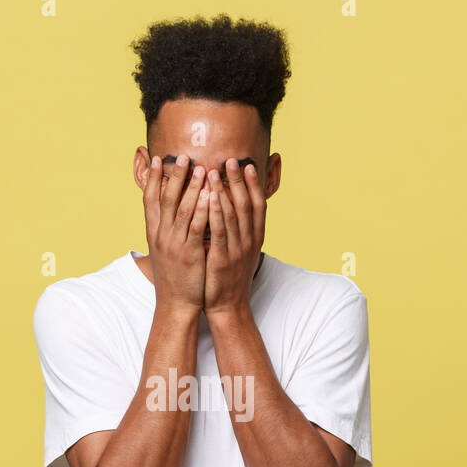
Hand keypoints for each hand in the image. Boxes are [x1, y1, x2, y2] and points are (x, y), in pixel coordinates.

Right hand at [143, 153, 209, 313]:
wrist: (175, 304)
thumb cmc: (173, 277)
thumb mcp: (164, 250)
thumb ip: (166, 229)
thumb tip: (169, 211)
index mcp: (154, 233)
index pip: (150, 199)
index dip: (153, 178)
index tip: (157, 159)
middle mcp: (161, 235)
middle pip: (166, 199)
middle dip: (174, 176)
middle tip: (182, 156)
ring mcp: (174, 244)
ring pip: (182, 209)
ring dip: (191, 187)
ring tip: (200, 168)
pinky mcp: (189, 253)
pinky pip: (197, 227)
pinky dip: (203, 209)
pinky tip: (210, 195)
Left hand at [203, 158, 264, 314]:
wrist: (227, 306)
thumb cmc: (229, 278)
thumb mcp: (240, 252)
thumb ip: (240, 232)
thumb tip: (236, 211)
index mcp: (255, 238)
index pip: (257, 205)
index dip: (252, 184)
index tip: (247, 165)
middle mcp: (249, 241)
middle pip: (245, 204)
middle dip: (238, 181)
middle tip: (230, 160)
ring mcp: (237, 250)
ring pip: (232, 214)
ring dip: (223, 190)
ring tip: (214, 170)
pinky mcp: (223, 258)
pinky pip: (220, 230)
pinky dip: (216, 212)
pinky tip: (209, 196)